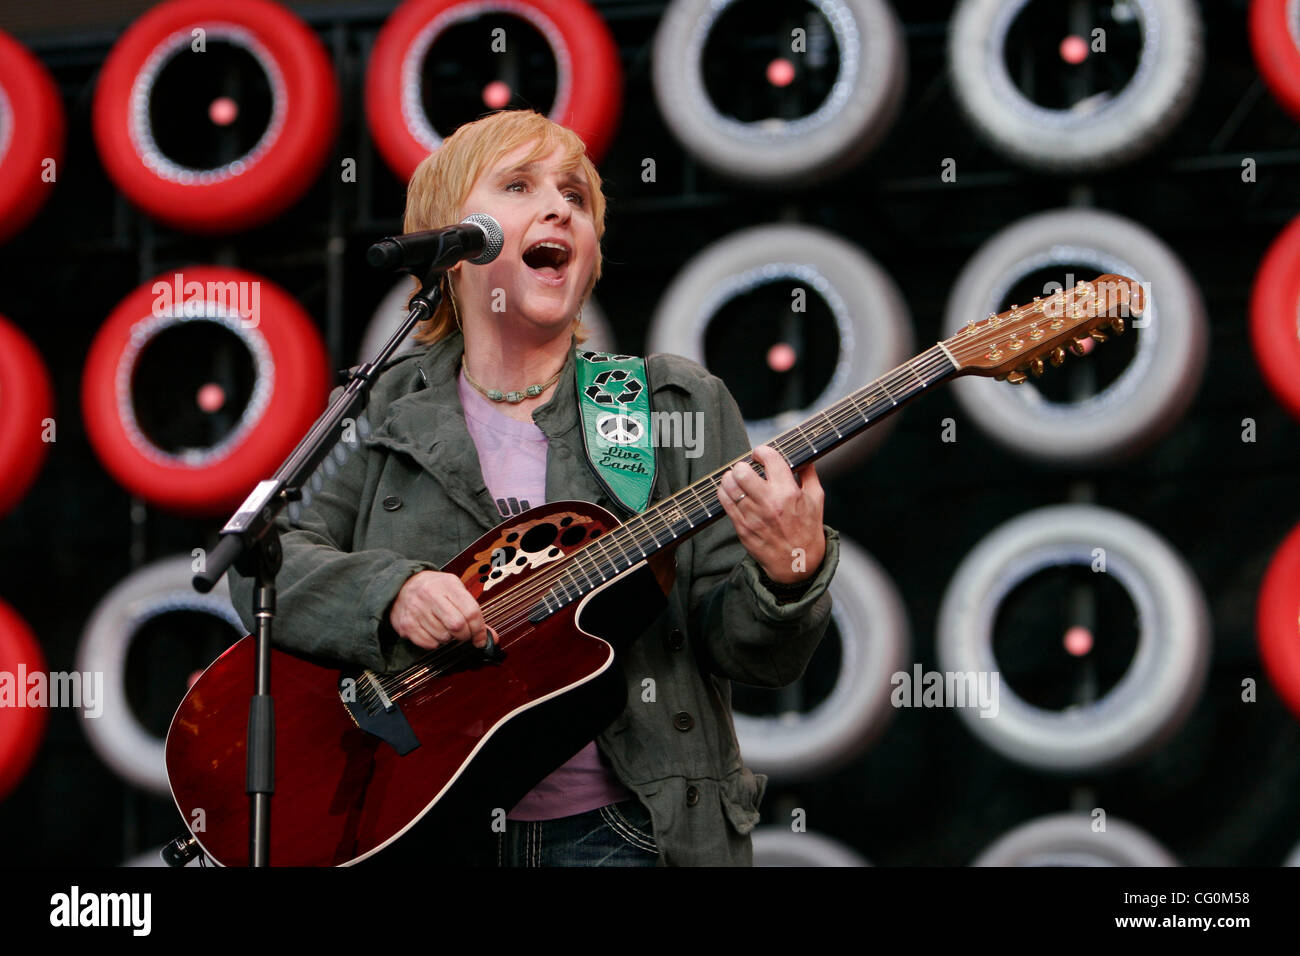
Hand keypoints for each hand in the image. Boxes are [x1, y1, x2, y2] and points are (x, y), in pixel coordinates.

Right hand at [390, 570, 493, 649]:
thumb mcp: (455, 591)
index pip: (471, 611)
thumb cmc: (434, 589)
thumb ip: (473, 613)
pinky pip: (429, 644)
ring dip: (448, 638)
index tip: (480, 638)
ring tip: (443, 627)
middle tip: (463, 634)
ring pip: (443, 637)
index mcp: (447, 584)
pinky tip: (432, 631)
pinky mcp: (406, 625)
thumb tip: (492, 638)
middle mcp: (430, 595)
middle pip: (457, 626)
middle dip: (465, 635)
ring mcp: (416, 610)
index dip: (479, 629)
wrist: (401, 586)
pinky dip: (435, 643)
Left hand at [717, 445, 826, 584]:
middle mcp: (769, 503)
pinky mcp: (742, 527)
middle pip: (742, 472)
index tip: (760, 455)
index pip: (770, 458)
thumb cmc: (807, 529)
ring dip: (731, 478)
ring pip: (729, 486)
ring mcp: (753, 516)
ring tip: (737, 480)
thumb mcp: (816, 499)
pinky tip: (732, 492)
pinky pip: (724, 502)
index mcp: (789, 492)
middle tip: (746, 469)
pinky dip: (724, 492)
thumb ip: (809, 474)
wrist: (798, 562)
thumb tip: (803, 456)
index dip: (762, 451)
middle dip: (742, 466)